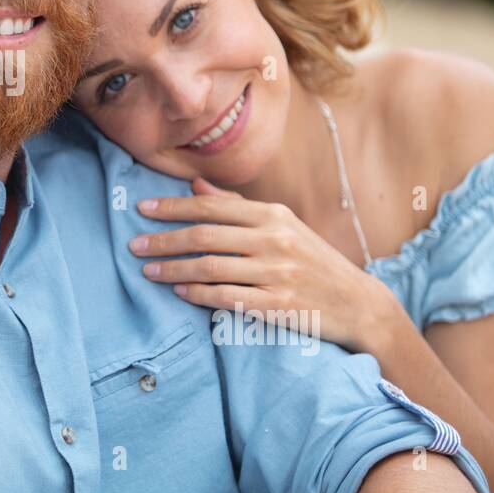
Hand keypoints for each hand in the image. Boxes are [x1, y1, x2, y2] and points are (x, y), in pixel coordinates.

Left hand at [129, 177, 404, 352]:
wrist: (359, 303)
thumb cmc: (313, 260)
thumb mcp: (282, 225)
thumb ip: (238, 206)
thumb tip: (195, 186)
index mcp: (273, 215)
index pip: (212, 207)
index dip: (173, 208)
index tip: (142, 210)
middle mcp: (274, 240)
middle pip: (205, 236)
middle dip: (164, 240)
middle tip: (134, 246)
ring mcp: (277, 274)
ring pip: (211, 268)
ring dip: (174, 270)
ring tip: (149, 271)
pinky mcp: (279, 306)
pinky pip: (228, 299)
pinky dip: (200, 295)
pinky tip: (180, 293)